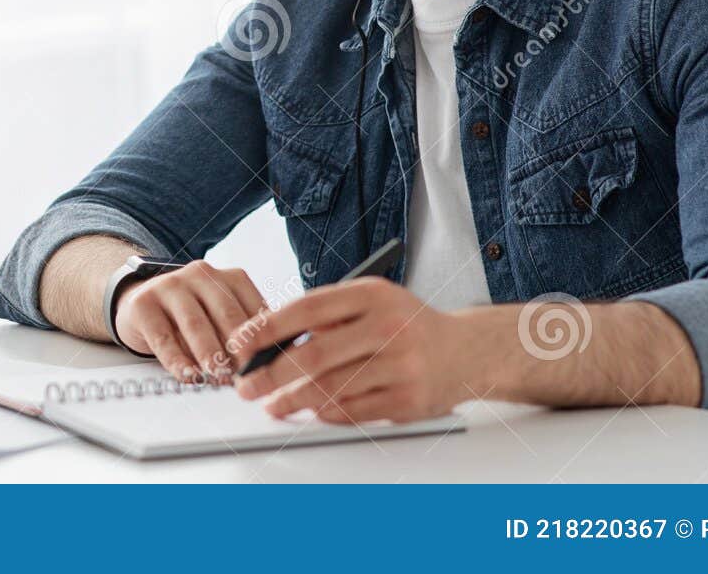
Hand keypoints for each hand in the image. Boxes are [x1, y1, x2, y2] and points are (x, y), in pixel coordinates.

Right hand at [115, 261, 268, 380]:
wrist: (141, 302)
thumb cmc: (191, 317)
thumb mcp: (220, 318)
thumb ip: (243, 336)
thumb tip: (266, 367)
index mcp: (230, 277)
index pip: (253, 308)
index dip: (263, 339)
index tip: (269, 366)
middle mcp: (202, 275)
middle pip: (226, 314)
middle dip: (238, 348)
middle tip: (246, 376)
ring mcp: (170, 285)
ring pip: (195, 324)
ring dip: (209, 354)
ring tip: (218, 376)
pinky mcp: (144, 303)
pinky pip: (164, 337)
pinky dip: (177, 360)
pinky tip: (187, 375)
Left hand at [232, 278, 483, 422]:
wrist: (467, 351)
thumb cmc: (406, 326)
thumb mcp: (371, 303)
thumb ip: (326, 316)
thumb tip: (265, 342)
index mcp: (372, 295)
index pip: (307, 308)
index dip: (267, 328)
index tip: (239, 344)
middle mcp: (389, 326)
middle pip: (315, 356)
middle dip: (271, 375)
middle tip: (247, 387)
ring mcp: (402, 364)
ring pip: (331, 389)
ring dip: (293, 401)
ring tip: (274, 405)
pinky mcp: (409, 399)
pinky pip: (353, 411)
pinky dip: (325, 414)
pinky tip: (311, 412)